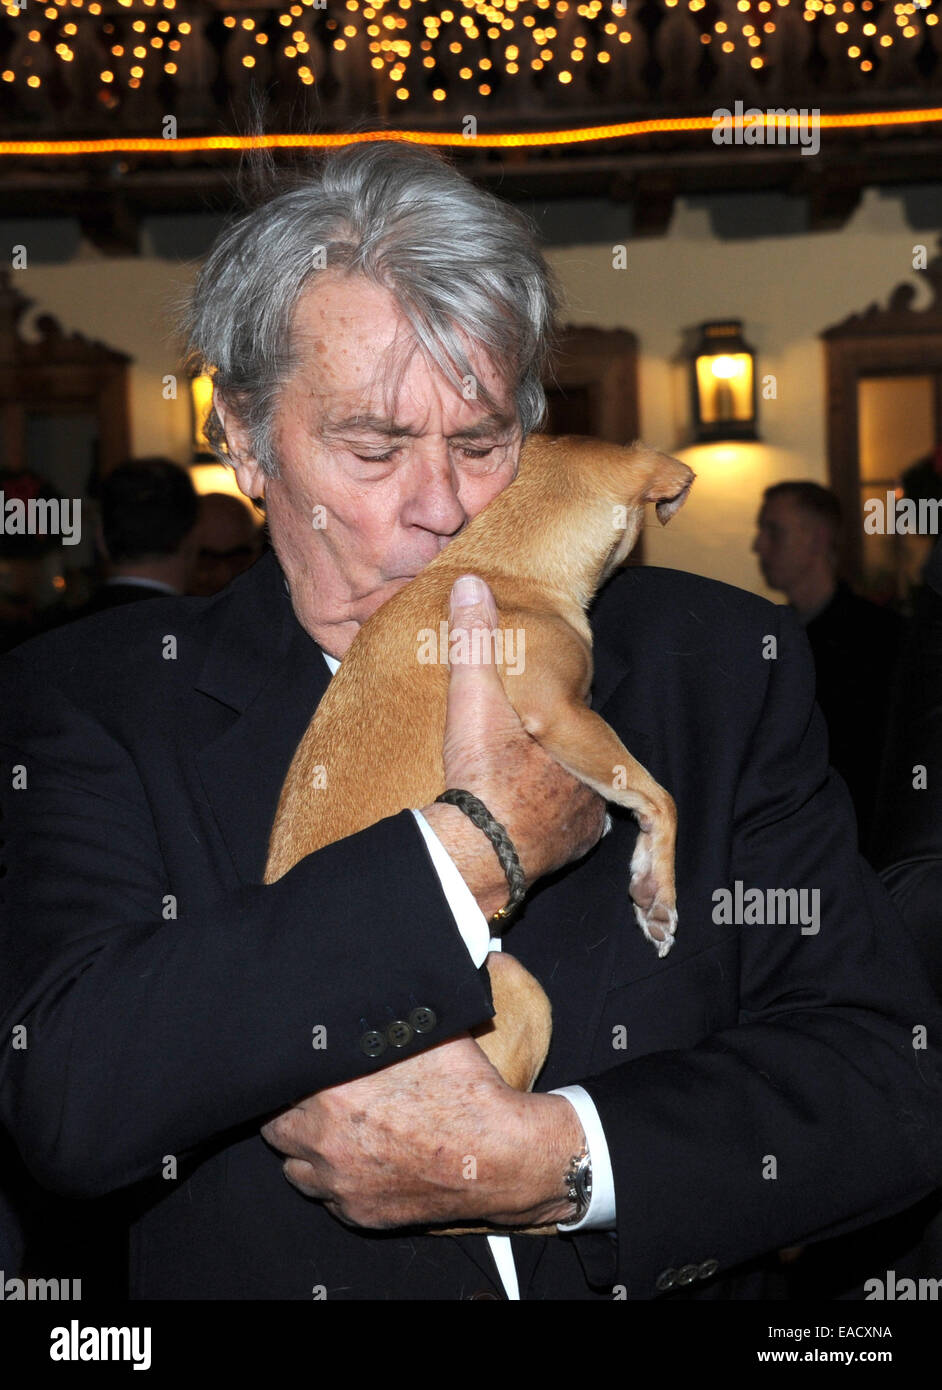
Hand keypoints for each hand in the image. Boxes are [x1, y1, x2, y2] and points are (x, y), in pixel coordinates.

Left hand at [260, 1031, 584, 1228]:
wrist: (499, 1156)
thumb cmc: (464, 1090)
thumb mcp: (426, 1031)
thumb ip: (387, 1012)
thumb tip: (370, 982)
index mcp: (330, 1093)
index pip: (278, 1083)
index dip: (287, 1072)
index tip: (301, 1066)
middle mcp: (324, 1142)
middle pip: (277, 1127)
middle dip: (290, 1110)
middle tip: (314, 1097)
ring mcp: (339, 1184)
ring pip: (295, 1167)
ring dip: (305, 1149)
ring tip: (329, 1130)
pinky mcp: (360, 1214)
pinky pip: (327, 1198)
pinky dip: (334, 1181)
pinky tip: (356, 1161)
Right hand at [421, 574, 606, 918]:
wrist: (478, 849)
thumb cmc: (481, 773)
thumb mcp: (471, 698)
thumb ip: (473, 641)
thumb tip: (471, 583)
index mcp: (571, 734)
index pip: (568, 715)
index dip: (542, 716)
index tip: (519, 721)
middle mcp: (587, 774)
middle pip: (571, 753)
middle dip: (548, 752)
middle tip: (510, 756)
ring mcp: (584, 816)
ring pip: (571, 792)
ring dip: (548, 790)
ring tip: (511, 789)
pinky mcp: (573, 850)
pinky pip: (566, 831)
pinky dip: (547, 825)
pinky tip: (518, 820)